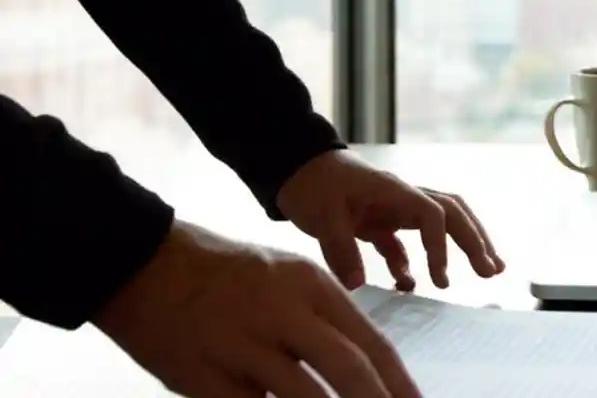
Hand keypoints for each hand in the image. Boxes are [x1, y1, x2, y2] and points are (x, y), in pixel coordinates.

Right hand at [94, 220, 419, 397]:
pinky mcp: (205, 376)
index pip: (369, 341)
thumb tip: (361, 371)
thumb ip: (322, 321)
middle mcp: (284, 312)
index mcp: (311, 286)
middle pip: (348, 369)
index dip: (398, 381)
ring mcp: (243, 345)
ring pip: (305, 395)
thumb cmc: (225, 275)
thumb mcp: (285, 278)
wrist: (144, 264)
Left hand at [276, 149, 503, 291]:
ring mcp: (394, 207)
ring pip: (441, 223)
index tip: (438, 280)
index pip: (434, 215)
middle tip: (491, 272)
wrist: (293, 167)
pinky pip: (406, 241)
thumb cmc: (310, 184)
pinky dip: (414, 262)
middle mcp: (403, 197)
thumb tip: (358, 284)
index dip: (442, 248)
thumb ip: (340, 248)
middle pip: (453, 213)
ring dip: (463, 246)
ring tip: (485, 271)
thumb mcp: (321, 215)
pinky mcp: (379, 220)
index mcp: (395, 192)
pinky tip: (411, 285)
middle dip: (475, 242)